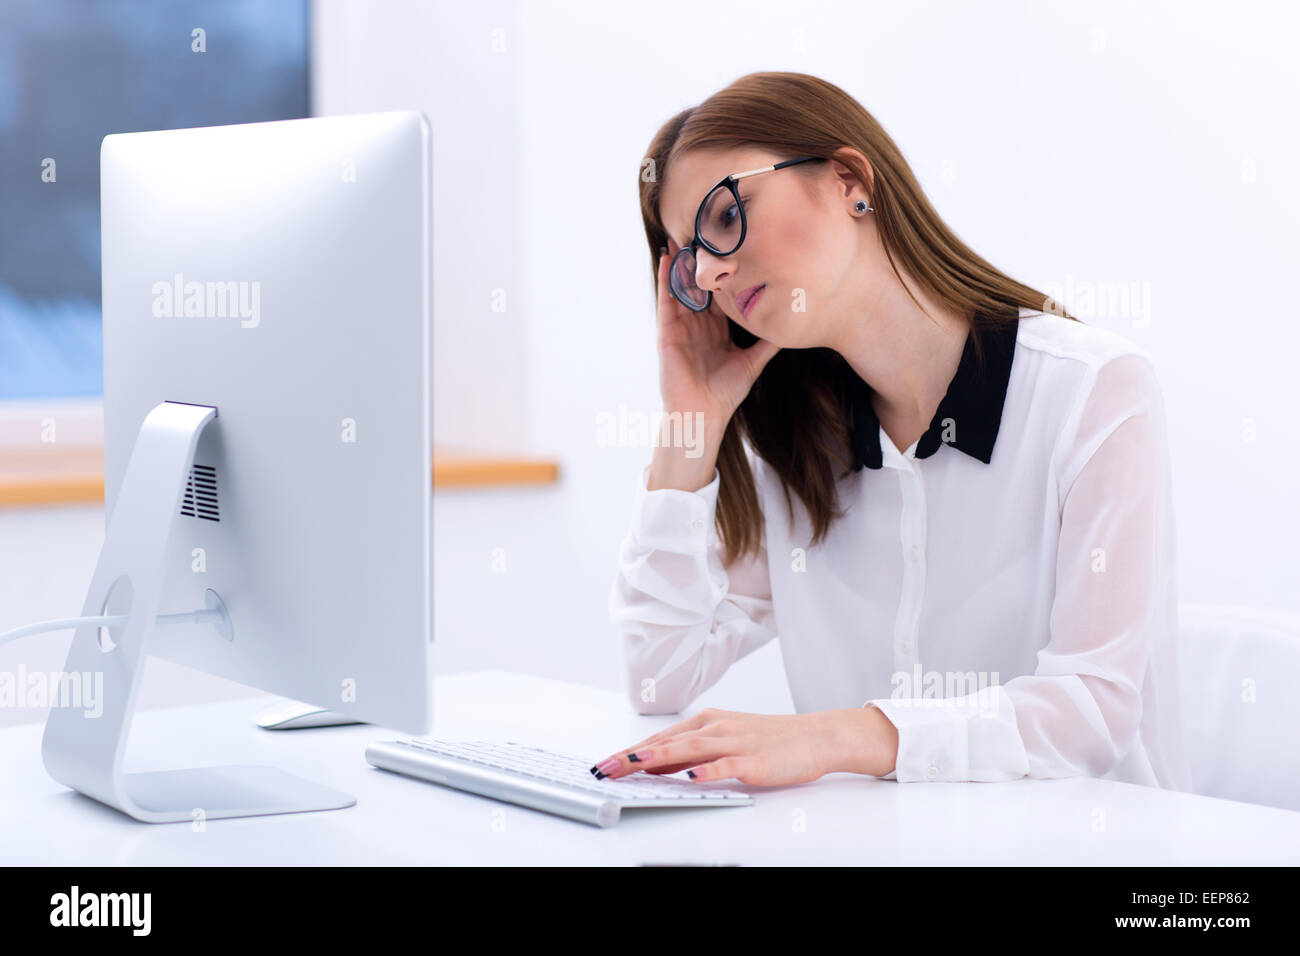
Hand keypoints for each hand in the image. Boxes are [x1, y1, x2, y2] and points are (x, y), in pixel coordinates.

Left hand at [589, 706, 897, 786]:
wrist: (815, 736)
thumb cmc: (770, 740)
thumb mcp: (724, 741)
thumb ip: (692, 753)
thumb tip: (657, 765)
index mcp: (706, 723)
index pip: (659, 739)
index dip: (628, 752)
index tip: (602, 765)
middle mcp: (715, 728)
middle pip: (666, 743)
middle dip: (631, 757)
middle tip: (603, 769)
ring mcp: (734, 743)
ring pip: (689, 749)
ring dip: (657, 757)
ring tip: (632, 765)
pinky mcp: (754, 760)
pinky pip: (726, 765)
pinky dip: (707, 770)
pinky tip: (690, 777)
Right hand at [655, 237, 780, 433]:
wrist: (702, 414)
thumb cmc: (725, 393)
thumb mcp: (753, 361)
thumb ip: (768, 342)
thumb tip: (793, 326)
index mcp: (715, 330)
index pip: (720, 295)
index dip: (725, 273)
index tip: (732, 248)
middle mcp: (697, 325)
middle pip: (699, 285)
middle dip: (700, 262)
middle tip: (704, 230)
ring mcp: (681, 327)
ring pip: (682, 287)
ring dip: (681, 262)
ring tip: (682, 235)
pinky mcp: (667, 332)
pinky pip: (666, 300)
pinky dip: (666, 279)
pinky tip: (668, 258)